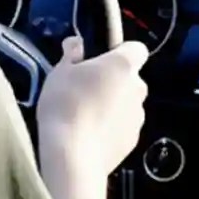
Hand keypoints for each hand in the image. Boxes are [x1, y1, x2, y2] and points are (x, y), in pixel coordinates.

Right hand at [37, 36, 148, 176]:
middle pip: (131, 79)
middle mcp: (137, 88)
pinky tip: (91, 135)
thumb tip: (76, 42)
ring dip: (114, 105)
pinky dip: (113, 128)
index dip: (122, 52)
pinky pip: (124, 126)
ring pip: (128, 104)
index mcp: (123, 65)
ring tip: (86, 116)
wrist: (73, 155)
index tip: (102, 59)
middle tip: (88, 88)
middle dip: (115, 81)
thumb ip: (71, 55)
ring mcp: (138, 116)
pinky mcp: (133, 141)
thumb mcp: (60, 73)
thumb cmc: (65, 104)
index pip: (137, 49)